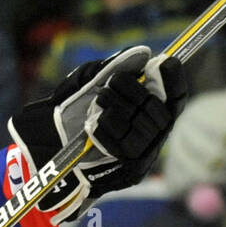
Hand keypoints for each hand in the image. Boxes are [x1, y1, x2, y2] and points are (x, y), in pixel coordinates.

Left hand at [9, 47, 187, 220]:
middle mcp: (154, 133)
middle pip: (159, 109)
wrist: (49, 148)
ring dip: (118, 111)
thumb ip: (113, 66)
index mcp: (151, 109)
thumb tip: (141, 54)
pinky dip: (109, 132)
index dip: (174, 79)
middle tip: (108, 87)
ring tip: (98, 104)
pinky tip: (93, 126)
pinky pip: (128, 148)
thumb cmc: (73, 112)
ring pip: (143, 128)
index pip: (176, 96)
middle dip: (133, 93)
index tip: (163, 63)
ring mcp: (145, 154)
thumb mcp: (88, 82)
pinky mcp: (133, 171)